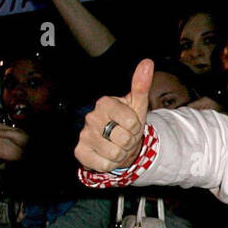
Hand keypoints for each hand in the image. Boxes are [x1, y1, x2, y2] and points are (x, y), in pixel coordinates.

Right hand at [75, 58, 153, 172]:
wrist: (117, 145)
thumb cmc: (127, 124)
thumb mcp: (137, 105)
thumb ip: (141, 85)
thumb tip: (147, 62)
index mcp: (104, 103)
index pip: (132, 122)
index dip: (136, 128)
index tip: (132, 125)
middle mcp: (91, 117)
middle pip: (124, 139)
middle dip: (130, 142)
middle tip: (125, 138)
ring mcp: (84, 135)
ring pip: (115, 154)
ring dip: (121, 154)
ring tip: (117, 147)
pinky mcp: (80, 152)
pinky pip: (105, 165)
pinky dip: (110, 164)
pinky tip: (107, 156)